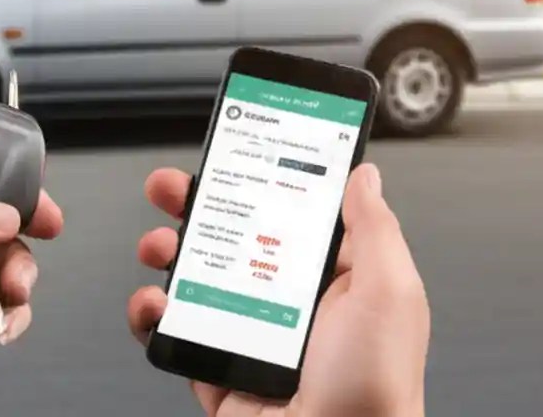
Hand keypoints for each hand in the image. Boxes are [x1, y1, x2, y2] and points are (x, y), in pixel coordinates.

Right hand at [127, 164, 429, 416]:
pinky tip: (154, 303)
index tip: (236, 151)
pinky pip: (176, 333)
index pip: (295, 213)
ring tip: (158, 246)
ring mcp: (252, 335)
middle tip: (173, 188)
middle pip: (236, 236)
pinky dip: (152, 315)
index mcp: (339, 279)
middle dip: (198, 206)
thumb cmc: (376, 391)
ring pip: (199, 278)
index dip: (263, 178)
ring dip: (168, 252)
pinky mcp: (219, 370)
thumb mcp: (389, 292)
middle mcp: (293, 303)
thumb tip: (365, 175)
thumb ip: (374, 228)